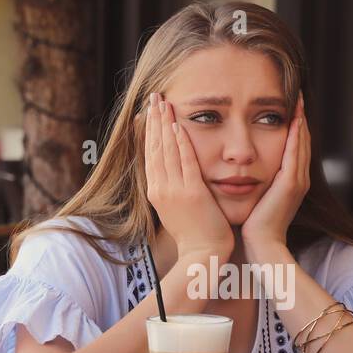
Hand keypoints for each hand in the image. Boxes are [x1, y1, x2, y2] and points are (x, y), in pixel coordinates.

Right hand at [143, 92, 233, 259]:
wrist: (204, 255)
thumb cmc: (196, 234)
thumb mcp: (177, 209)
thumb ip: (175, 188)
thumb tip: (173, 173)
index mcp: (156, 192)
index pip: (150, 154)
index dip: (149, 131)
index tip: (149, 111)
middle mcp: (161, 189)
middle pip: (154, 147)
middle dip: (153, 120)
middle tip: (153, 97)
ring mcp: (175, 191)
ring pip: (166, 150)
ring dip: (164, 123)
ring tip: (162, 101)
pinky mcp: (192, 193)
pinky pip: (185, 161)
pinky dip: (180, 141)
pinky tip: (178, 124)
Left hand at [242, 93, 309, 258]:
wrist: (262, 246)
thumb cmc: (255, 226)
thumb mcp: (259, 199)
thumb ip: (259, 183)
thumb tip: (246, 170)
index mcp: (292, 181)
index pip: (296, 147)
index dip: (294, 127)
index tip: (289, 107)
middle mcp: (299, 178)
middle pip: (303, 140)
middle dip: (300, 118)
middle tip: (298, 95)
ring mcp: (297, 180)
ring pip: (302, 143)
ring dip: (300, 120)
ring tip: (298, 100)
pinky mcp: (290, 183)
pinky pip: (295, 153)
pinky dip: (296, 135)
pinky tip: (294, 119)